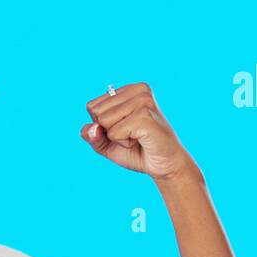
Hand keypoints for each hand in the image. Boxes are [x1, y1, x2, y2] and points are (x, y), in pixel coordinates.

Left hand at [82, 83, 196, 180]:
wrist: (165, 166)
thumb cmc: (137, 151)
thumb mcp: (107, 144)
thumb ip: (91, 135)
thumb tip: (91, 128)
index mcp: (129, 90)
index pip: (92, 106)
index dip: (101, 126)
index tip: (123, 130)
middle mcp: (138, 90)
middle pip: (96, 112)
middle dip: (108, 131)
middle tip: (131, 135)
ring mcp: (143, 101)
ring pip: (104, 121)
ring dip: (117, 137)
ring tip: (136, 137)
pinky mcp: (145, 115)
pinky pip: (114, 132)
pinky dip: (124, 143)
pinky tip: (141, 140)